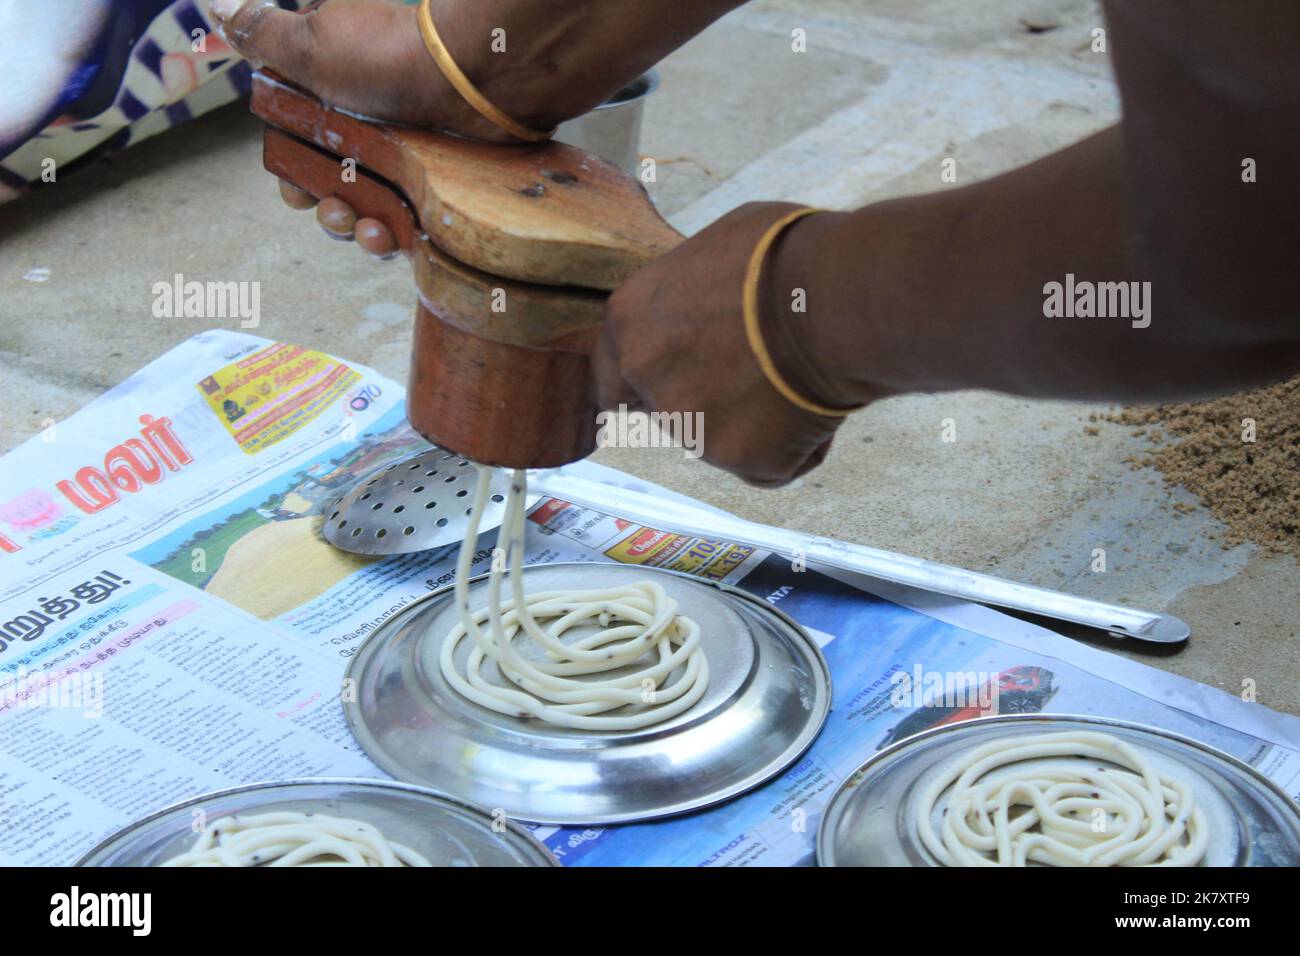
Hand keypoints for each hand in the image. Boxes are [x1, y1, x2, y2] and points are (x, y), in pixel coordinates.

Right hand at [209, 0, 566, 257]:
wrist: (471, 76)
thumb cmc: (386, 57)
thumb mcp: (311, 42)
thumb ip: (261, 34)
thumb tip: (216, 5)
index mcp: (332, 92)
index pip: (298, 142)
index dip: (290, 171)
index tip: (292, 188)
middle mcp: (367, 123)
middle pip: (330, 183)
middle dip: (322, 207)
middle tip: (332, 212)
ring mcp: (405, 151)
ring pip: (367, 206)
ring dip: (353, 228)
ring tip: (364, 229)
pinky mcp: (437, 178)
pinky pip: (406, 218)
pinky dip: (391, 234)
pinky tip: (388, 237)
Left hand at [592, 203, 875, 486]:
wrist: (836, 298)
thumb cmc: (784, 256)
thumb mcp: (715, 249)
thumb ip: (689, 295)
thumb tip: (707, 304)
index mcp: (629, 320)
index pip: (611, 372)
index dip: (652, 376)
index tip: (684, 375)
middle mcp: (646, 377)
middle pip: (664, 410)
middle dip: (701, 403)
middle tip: (752, 378)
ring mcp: (690, 426)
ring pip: (717, 440)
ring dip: (750, 422)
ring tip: (799, 377)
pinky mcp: (742, 460)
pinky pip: (768, 464)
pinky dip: (794, 445)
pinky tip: (819, 405)